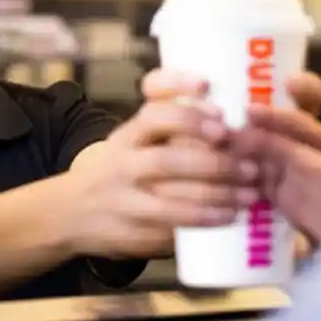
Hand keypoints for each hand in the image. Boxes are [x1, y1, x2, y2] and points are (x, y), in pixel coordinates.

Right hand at [63, 70, 260, 259]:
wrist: (68, 212)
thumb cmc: (117, 170)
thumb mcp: (131, 140)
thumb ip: (168, 128)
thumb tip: (230, 119)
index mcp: (127, 135)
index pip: (152, 110)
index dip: (183, 102)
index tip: (209, 90)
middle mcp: (123, 164)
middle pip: (168, 158)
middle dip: (215, 161)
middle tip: (251, 163)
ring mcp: (125, 199)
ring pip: (173, 197)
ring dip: (218, 195)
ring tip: (251, 193)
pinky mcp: (132, 230)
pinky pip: (172, 227)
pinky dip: (204, 220)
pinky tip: (229, 216)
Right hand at [230, 74, 320, 245]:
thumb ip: (299, 156)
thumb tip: (263, 136)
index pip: (297, 122)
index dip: (272, 116)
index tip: (248, 112)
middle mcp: (311, 155)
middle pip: (274, 140)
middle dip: (250, 138)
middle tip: (223, 137)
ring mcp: (299, 179)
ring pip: (264, 162)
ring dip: (243, 160)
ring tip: (219, 159)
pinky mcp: (289, 202)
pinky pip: (261, 188)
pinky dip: (245, 184)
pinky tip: (228, 183)